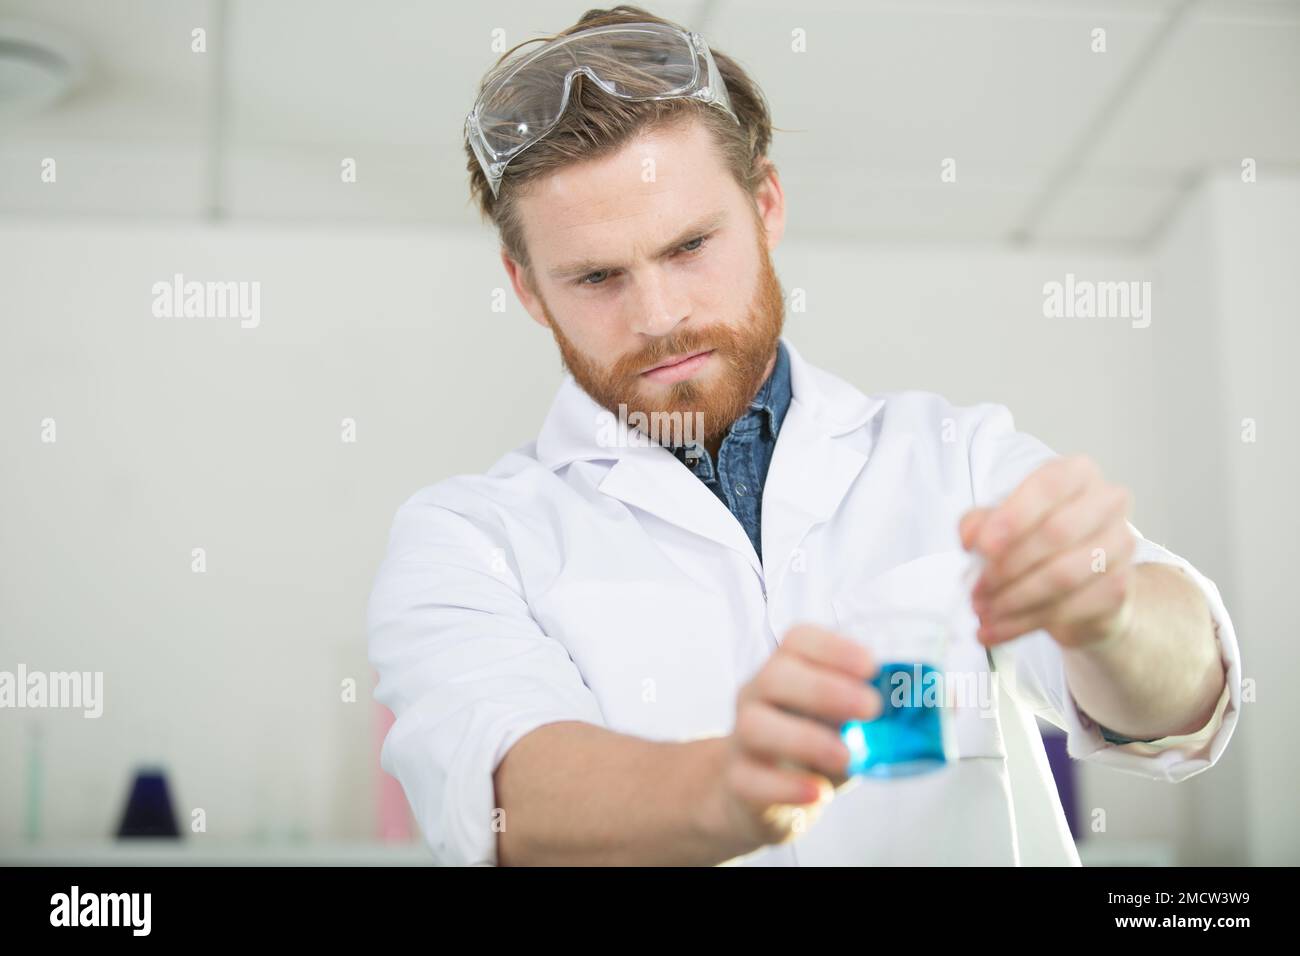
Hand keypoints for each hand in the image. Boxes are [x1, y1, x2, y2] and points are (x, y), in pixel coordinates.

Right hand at [712, 623, 879, 849]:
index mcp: (789, 669)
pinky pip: (752, 779)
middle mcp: (759, 694)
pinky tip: (818, 792)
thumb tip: (947, 698)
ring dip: (804, 738)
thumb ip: (892, 711)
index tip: (870, 664)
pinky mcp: (739, 780)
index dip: (833, 647)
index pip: (799, 640)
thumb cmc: (813, 745)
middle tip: (869, 708)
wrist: (761, 794)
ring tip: (846, 756)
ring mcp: (743, 737)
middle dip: (824, 689)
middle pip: (775, 675)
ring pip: (756, 726)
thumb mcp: (850, 724)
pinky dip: (786, 786)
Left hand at [959, 454, 1137, 648]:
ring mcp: (1120, 545)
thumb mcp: (1002, 524)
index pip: (1048, 486)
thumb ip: (981, 523)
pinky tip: (998, 630)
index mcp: (1076, 474)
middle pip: (1056, 533)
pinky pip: (1069, 608)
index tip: (980, 547)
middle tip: (975, 589)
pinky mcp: (1119, 587)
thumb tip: (970, 537)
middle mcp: (1107, 502)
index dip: (1012, 517)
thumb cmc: (1038, 541)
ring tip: (983, 611)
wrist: (1082, 584)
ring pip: (1063, 576)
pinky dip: (1025, 623)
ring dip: (1014, 599)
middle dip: (1008, 566)